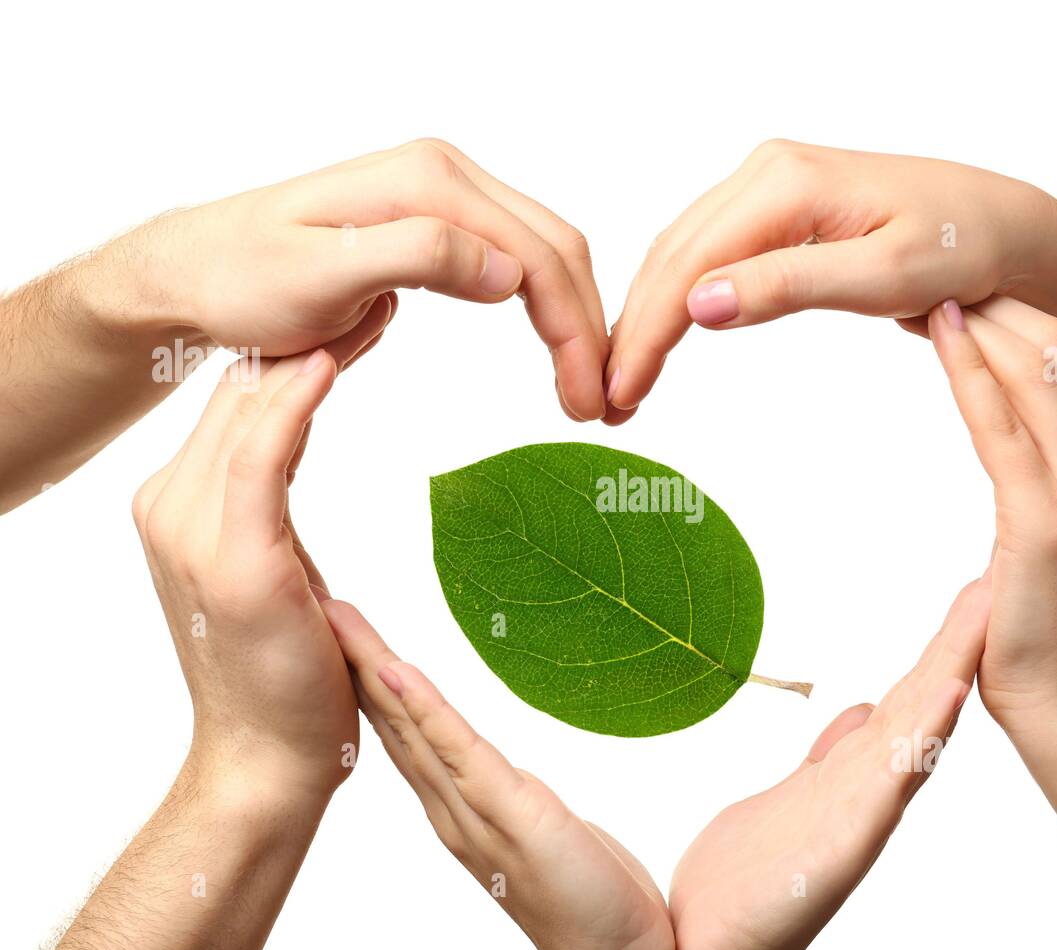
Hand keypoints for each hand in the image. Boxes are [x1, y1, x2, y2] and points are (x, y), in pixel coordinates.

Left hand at [106, 139, 608, 419]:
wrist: (196, 271)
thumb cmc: (244, 279)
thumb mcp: (323, 274)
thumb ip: (418, 257)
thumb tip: (510, 273)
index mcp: (428, 182)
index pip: (536, 254)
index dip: (574, 329)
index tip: (586, 400)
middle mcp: (445, 176)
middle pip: (555, 247)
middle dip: (588, 328)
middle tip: (598, 406)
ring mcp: (442, 198)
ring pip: (542, 254)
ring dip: (574, 320)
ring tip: (583, 388)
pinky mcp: (435, 225)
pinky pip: (513, 262)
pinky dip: (545, 309)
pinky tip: (554, 349)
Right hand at [131, 309, 389, 799]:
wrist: (267, 761)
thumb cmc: (286, 670)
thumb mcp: (272, 567)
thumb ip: (264, 502)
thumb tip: (281, 444)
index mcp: (182, 503)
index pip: (241, 401)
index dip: (298, 345)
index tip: (359, 300)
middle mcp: (172, 503)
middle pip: (245, 392)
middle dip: (312, 330)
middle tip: (377, 274)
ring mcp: (192, 528)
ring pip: (251, 409)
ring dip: (313, 346)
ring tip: (374, 293)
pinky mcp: (232, 557)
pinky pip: (260, 457)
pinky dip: (293, 402)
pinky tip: (328, 355)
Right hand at [321, 600, 676, 949]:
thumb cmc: (587, 895)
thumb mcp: (536, 826)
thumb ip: (503, 796)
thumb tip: (488, 768)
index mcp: (460, 807)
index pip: (405, 732)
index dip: (370, 679)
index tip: (341, 630)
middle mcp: (453, 810)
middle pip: (393, 724)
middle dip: (353, 664)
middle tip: (313, 605)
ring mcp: (477, 813)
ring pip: (413, 730)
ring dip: (374, 672)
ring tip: (337, 620)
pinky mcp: (513, 814)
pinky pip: (460, 754)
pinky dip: (425, 711)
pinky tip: (397, 674)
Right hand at [605, 140, 1056, 415]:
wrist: (1005, 227)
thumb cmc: (962, 249)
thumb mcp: (883, 278)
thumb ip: (790, 284)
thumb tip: (698, 305)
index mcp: (785, 183)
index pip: (689, 266)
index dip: (646, 335)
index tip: (617, 393)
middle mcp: (767, 172)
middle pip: (672, 257)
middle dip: (634, 331)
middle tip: (606, 401)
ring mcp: (770, 186)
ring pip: (681, 255)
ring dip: (649, 318)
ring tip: (625, 381)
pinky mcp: (778, 208)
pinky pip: (709, 253)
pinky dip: (679, 300)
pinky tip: (663, 339)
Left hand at [670, 575, 990, 949]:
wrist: (718, 945)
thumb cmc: (751, 878)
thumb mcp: (795, 795)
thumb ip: (831, 757)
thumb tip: (856, 715)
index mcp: (855, 772)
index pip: (907, 695)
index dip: (943, 643)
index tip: (975, 590)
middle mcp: (869, 786)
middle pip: (922, 698)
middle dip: (960, 637)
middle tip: (999, 574)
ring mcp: (863, 809)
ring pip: (918, 724)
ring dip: (952, 665)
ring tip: (987, 609)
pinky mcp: (846, 838)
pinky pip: (891, 775)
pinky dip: (922, 732)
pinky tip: (948, 691)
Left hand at [926, 296, 1056, 742]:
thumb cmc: (1041, 623)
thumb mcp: (1051, 532)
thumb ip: (1038, 476)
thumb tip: (1003, 438)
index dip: (1016, 310)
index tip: (959, 281)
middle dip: (997, 297)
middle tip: (933, 263)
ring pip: (1039, 370)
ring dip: (980, 318)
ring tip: (925, 280)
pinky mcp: (1045, 519)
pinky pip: (1003, 424)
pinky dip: (968, 369)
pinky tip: (938, 332)